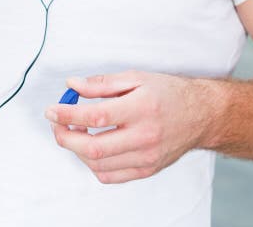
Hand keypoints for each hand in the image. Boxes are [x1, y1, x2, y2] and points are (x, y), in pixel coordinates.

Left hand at [45, 71, 216, 183]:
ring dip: (77, 151)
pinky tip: (91, 148)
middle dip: (65, 137)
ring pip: (98, 164)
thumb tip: (72, 86)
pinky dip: (93, 164)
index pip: (95, 117)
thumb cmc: (168, 93)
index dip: (67, 115)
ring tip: (73, 133)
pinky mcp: (147, 170)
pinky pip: (111, 176)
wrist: (200, 115)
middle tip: (56, 124)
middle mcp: (144, 135)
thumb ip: (101, 83)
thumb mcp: (136, 77)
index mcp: (141, 107)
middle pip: (93, 147)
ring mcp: (146, 157)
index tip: (52, 110)